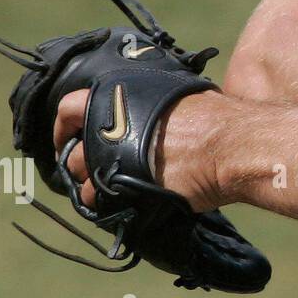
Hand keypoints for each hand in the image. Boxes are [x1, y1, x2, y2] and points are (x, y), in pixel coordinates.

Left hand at [52, 88, 223, 212]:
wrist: (232, 145)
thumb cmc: (217, 117)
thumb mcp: (180, 95)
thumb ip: (154, 104)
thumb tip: (154, 112)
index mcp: (120, 94)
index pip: (70, 108)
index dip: (65, 126)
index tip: (70, 138)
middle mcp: (109, 124)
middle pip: (74, 151)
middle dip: (80, 163)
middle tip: (95, 169)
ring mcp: (114, 157)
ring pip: (83, 179)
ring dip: (92, 187)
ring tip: (110, 190)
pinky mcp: (125, 186)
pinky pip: (103, 199)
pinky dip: (107, 203)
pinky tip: (122, 202)